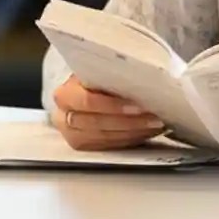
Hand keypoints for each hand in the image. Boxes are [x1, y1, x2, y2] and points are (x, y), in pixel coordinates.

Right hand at [50, 75, 165, 150]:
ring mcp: (73, 135)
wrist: (81, 91)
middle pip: (98, 123)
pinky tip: (146, 132)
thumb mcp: (96, 71)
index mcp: (65, 94)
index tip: (138, 105)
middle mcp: (64, 117)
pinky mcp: (85, 147)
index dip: (114, 105)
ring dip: (134, 132)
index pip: (87, 101)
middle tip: (154, 117)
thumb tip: (141, 74)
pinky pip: (110, 147)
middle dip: (130, 122)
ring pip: (106, 138)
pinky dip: (131, 139)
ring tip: (155, 124)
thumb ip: (111, 74)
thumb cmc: (93, 77)